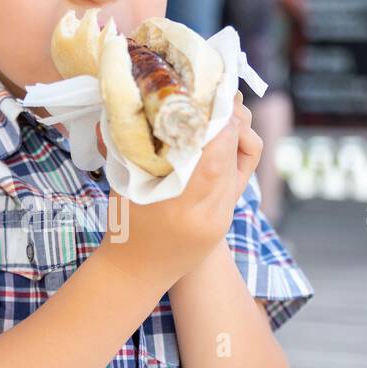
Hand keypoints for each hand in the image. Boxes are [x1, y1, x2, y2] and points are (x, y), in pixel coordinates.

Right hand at [97, 91, 262, 288]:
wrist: (137, 274)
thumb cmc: (123, 226)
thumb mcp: (124, 185)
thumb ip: (131, 146)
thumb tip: (125, 100)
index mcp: (179, 207)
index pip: (214, 159)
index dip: (219, 124)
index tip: (210, 96)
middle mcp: (208, 215)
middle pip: (233, 158)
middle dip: (231, 120)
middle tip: (219, 93)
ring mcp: (222, 219)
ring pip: (242, 165)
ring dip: (236, 133)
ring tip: (221, 109)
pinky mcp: (227, 218)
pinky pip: (241, 176)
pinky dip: (236, 150)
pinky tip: (225, 132)